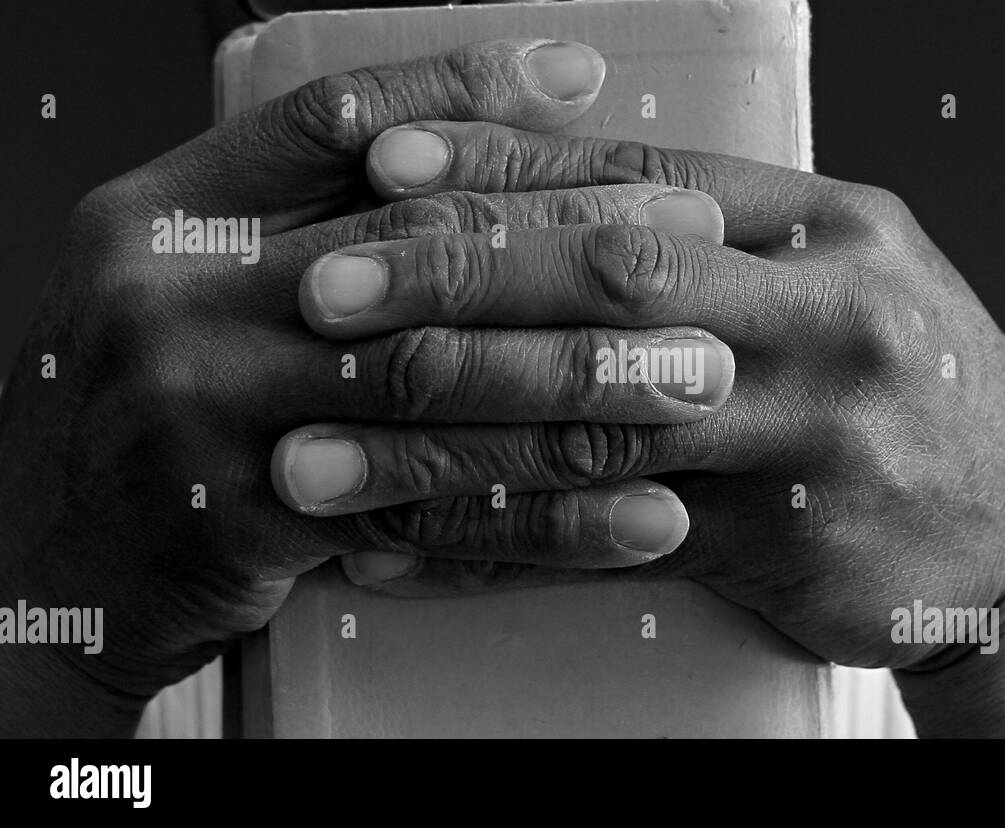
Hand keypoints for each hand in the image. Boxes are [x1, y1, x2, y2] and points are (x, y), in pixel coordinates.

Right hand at [0, 39, 694, 734]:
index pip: (330, 118)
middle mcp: (179, 298)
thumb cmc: (152, 405)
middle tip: (696, 248)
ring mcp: (211, 414)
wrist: (46, 562)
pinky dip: (549, 519)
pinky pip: (435, 518)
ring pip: (438, 385)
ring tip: (702, 380)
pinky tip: (644, 514)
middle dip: (569, 246)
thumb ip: (298, 210)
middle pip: (413, 246)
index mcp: (167, 216)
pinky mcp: (257, 525)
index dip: (467, 93)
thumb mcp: (187, 279)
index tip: (589, 84)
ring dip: (587, 384)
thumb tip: (449, 146)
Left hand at [308, 119, 1004, 736]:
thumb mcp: (852, 280)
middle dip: (455, 281)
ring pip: (596, 425)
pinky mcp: (790, 546)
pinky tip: (407, 553)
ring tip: (320, 451)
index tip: (388, 163)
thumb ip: (730, 240)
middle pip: (615, 282)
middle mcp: (829, 317)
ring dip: (444, 438)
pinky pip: (613, 543)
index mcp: (836, 228)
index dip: (510, 165)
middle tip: (323, 291)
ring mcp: (813, 437)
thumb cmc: (914, 392)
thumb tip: (565, 194)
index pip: (650, 175)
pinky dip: (501, 548)